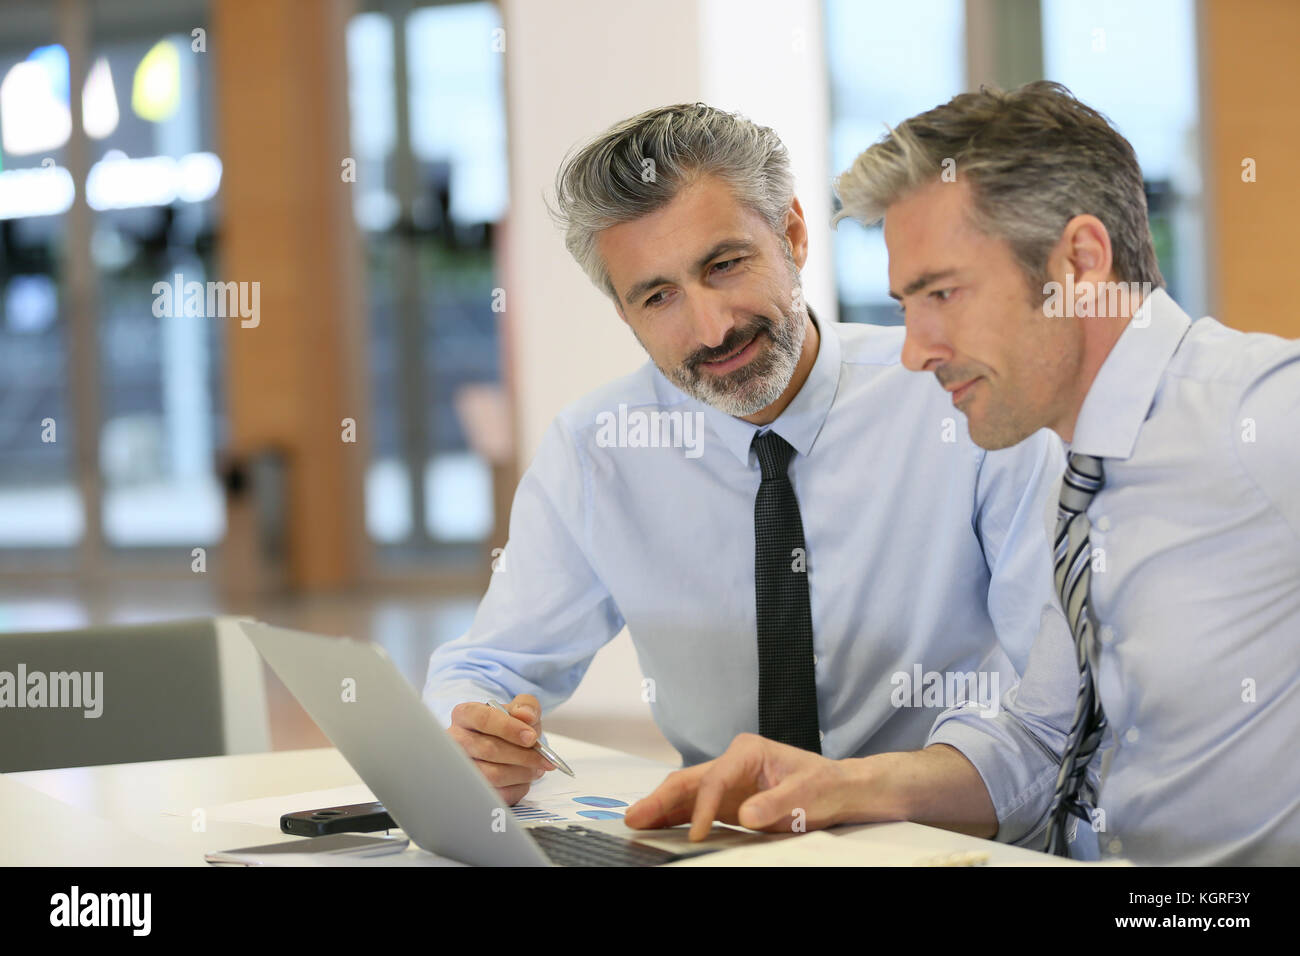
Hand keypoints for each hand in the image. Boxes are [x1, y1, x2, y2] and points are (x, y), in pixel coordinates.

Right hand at [448, 694, 554, 804]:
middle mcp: (456, 740)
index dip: (509, 728)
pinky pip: (495, 793)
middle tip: (543, 759)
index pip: (483, 719)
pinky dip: (517, 788)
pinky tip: (525, 779)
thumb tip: (526, 715)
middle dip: (522, 756)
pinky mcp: (470, 788)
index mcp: (466, 714)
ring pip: (491, 774)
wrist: (502, 744)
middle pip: (488, 749)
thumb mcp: (521, 709)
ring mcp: (460, 766)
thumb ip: (527, 706)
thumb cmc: (509, 726)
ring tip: (536, 768)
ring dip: (521, 773)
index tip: (532, 737)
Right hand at [624, 732, 858, 840]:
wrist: (837, 790)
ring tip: (634, 824)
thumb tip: (745, 816)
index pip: (714, 779)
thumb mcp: (806, 793)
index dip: (703, 808)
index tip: (698, 835)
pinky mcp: (726, 802)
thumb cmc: (824, 785)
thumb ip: (775, 802)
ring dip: (660, 809)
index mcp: (746, 751)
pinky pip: (694, 809)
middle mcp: (730, 763)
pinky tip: (655, 827)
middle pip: (688, 781)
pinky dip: (674, 818)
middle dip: (660, 800)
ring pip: (685, 794)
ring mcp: (726, 782)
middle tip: (633, 819)